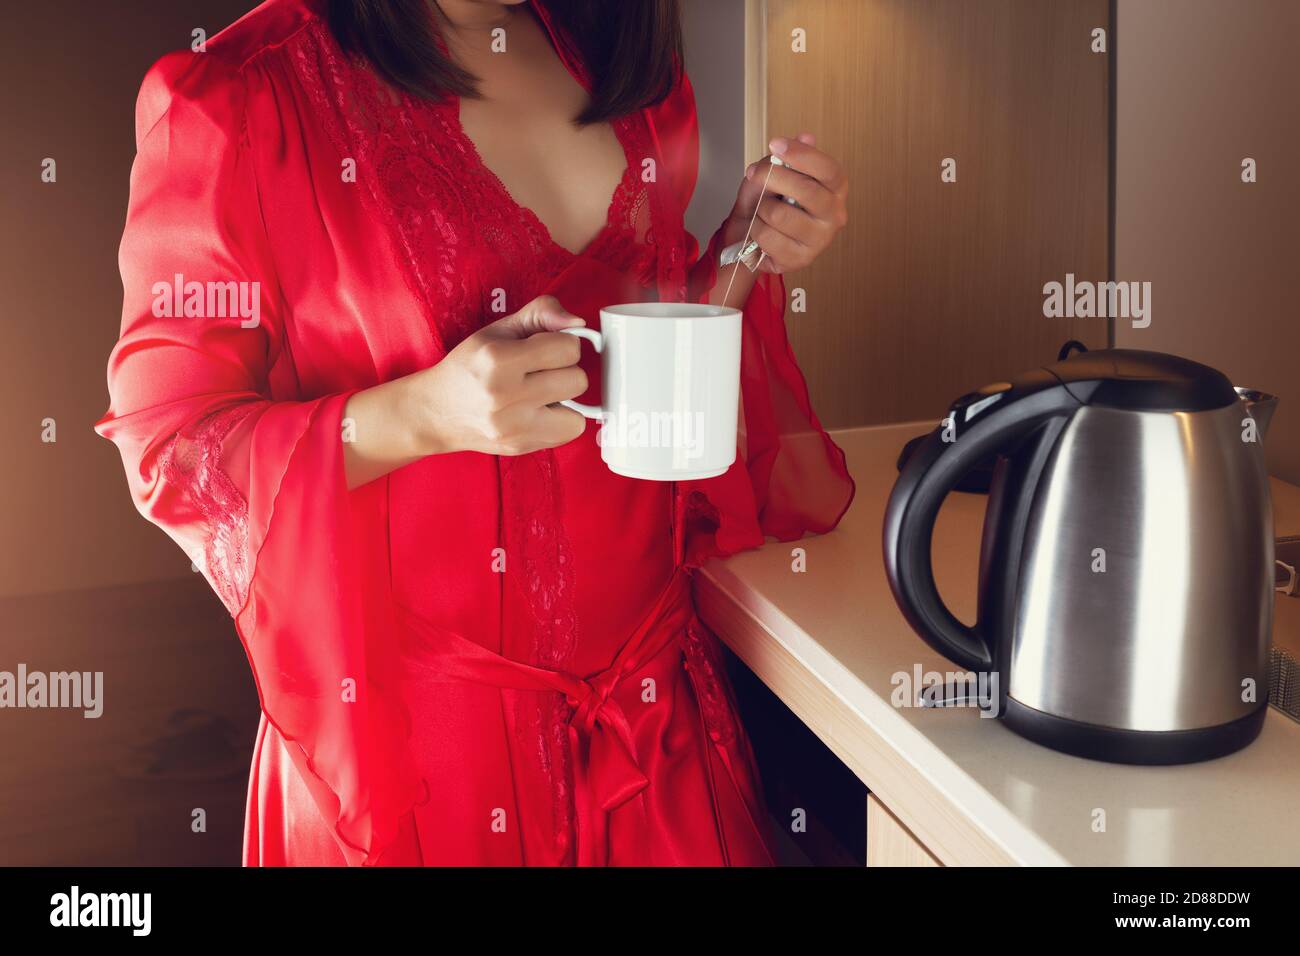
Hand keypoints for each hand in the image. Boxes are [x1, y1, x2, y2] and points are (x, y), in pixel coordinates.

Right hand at [412, 295, 589, 455]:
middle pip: (578, 380)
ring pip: (579, 413)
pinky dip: (561, 421)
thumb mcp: (499, 329)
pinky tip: (538, 412)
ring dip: (565, 401)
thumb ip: (541, 314)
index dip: (562, 345)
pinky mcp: (520, 446)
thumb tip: (579, 323)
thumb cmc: (470, 367)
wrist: (438, 411)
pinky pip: (569, 433)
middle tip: (541, 373)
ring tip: (539, 394)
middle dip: (565, 372)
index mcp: (498, 358)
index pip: (568, 348)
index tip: (546, 349)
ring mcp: (513, 427)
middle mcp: (505, 395)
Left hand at [723, 132, 848, 274]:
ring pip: (780, 215)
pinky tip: (760, 230)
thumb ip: (787, 158)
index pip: (828, 169)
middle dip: (772, 177)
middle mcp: (835, 215)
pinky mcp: (801, 259)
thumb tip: (806, 136)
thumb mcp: (774, 173)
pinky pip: (768, 237)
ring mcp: (820, 240)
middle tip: (754, 174)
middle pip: (805, 190)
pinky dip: (755, 229)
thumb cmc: (770, 201)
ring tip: (760, 209)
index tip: (775, 143)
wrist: (752, 237)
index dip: (801, 155)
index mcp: (835, 188)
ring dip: (760, 208)